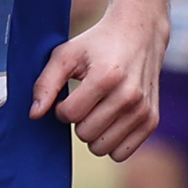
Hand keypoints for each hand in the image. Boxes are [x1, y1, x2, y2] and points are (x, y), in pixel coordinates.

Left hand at [30, 4, 166, 161]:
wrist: (141, 34)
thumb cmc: (99, 45)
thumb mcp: (66, 54)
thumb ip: (45, 84)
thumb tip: (35, 114)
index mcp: (107, 77)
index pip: (69, 115)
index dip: (63, 108)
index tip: (73, 93)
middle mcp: (129, 95)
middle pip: (85, 134)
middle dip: (79, 121)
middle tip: (88, 101)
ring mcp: (143, 109)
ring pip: (102, 148)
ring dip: (94, 134)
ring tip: (100, 112)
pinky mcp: (152, 119)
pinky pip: (121, 153)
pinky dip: (111, 143)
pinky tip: (112, 123)